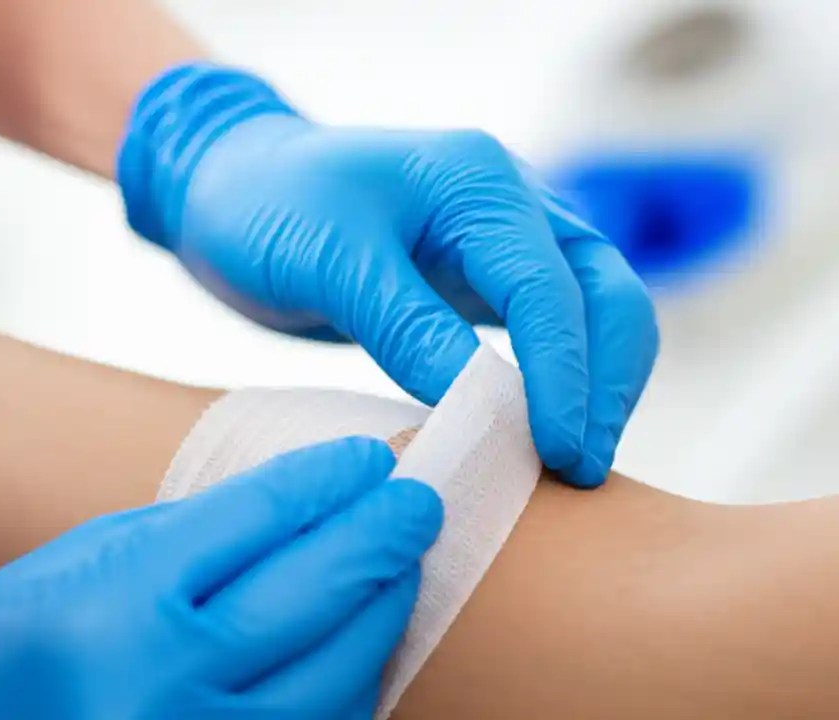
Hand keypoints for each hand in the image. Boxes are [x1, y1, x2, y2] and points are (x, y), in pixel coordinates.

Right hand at [0, 437, 442, 719]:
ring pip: (336, 676)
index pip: (259, 517)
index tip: (365, 459)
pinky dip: (349, 688)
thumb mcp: (75, 563)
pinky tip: (359, 646)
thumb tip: (304, 511)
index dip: (325, 480)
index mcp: (116, 602)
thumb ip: (190, 540)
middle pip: (317, 593)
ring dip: (381, 614)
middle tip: (419, 502)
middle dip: (383, 536)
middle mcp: (162, 683)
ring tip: (400, 569)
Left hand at [119, 64, 658, 486]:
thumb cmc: (265, 207)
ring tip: (573, 465)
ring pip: (597, 312)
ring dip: (599, 386)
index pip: (549, 288)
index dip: (563, 376)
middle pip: (606, 294)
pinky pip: (556, 330)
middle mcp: (513, 202)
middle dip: (605, 384)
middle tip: (580, 471)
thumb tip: (479, 404)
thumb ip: (404, 325)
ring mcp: (509, 240)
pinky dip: (566, 380)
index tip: (558, 453)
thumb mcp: (326, 262)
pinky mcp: (490, 279)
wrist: (232, 187)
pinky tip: (543, 433)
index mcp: (478, 182)